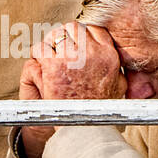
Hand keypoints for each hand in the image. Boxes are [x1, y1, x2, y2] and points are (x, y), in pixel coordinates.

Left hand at [17, 22, 125, 157]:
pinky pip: (40, 48)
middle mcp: (91, 52)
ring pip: (55, 35)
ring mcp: (71, 57)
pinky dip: (38, 55)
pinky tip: (41, 66)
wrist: (81, 129)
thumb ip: (117, 70)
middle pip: (73, 28)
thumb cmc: (98, 111)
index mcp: (108, 55)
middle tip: (60, 51)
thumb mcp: (119, 87)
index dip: (83, 36)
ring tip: (50, 58)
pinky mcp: (53, 65)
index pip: (93, 29)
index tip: (77, 45)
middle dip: (65, 37)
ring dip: (51, 45)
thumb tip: (118, 60)